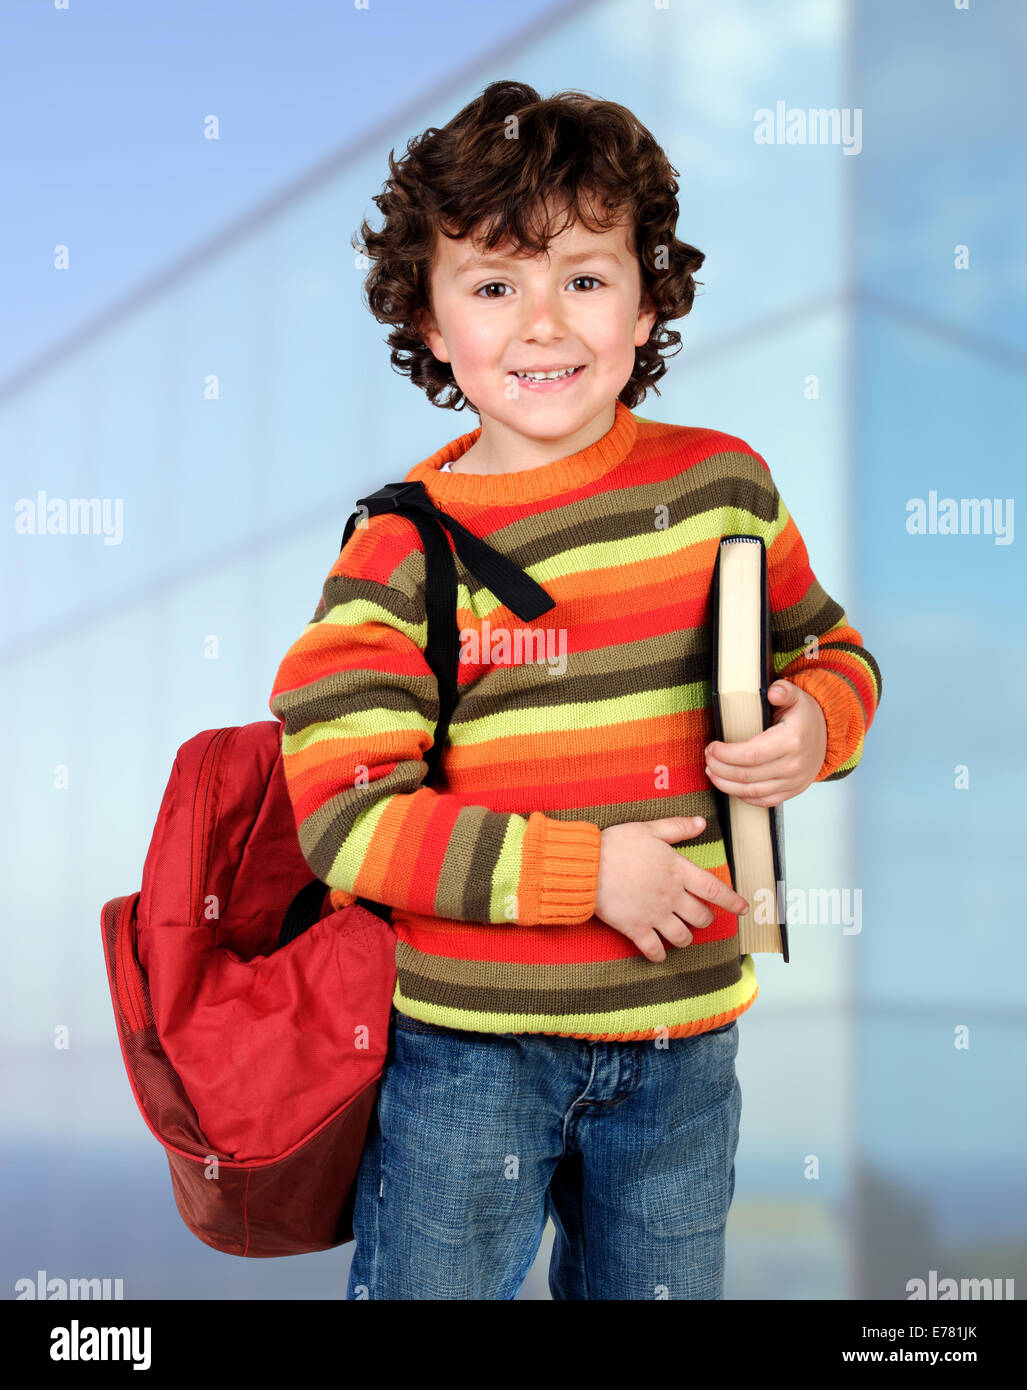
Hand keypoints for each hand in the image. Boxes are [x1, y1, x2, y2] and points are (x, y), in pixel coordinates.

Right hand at [595, 816, 749, 962]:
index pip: (713, 888)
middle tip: (701, 919)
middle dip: (705, 920)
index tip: (743, 909)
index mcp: (677, 870)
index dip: (732, 900)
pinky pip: (654, 949)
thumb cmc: (616, 844)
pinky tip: (659, 954)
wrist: (587, 866)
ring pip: (682, 936)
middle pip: (701, 917)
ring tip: (681, 937)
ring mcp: (655, 914)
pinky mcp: (636, 928)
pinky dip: (659, 955)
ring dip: (685, 939)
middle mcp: (671, 895)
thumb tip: (702, 823)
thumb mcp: (648, 829)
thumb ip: (677, 828)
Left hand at [704, 678, 826, 806]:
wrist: (827, 735)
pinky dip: (744, 797)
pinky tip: (730, 786)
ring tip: (712, 772)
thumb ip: (783, 691)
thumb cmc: (804, 715)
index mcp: (791, 741)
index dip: (725, 754)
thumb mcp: (796, 696)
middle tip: (707, 758)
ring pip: (752, 792)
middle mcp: (794, 765)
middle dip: (720, 768)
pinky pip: (764, 801)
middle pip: (746, 775)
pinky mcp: (793, 791)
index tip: (711, 747)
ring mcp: (794, 781)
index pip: (750, 754)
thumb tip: (773, 692)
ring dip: (726, 785)